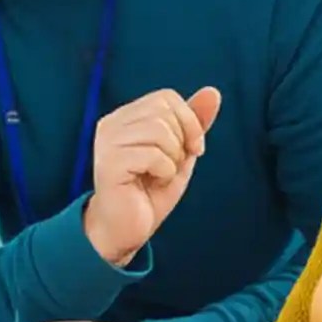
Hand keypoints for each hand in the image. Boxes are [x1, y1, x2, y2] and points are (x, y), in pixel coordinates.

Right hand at [85, 87, 221, 264]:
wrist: (126, 229)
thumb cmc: (150, 191)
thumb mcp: (180, 153)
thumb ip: (194, 123)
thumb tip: (213, 92)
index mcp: (125, 117)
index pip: (166, 97)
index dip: (189, 121)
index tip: (192, 148)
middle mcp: (111, 124)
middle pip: (164, 111)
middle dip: (181, 141)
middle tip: (171, 165)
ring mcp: (107, 142)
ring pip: (159, 130)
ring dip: (172, 158)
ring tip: (160, 174)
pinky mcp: (109, 163)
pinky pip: (153, 155)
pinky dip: (164, 172)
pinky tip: (151, 182)